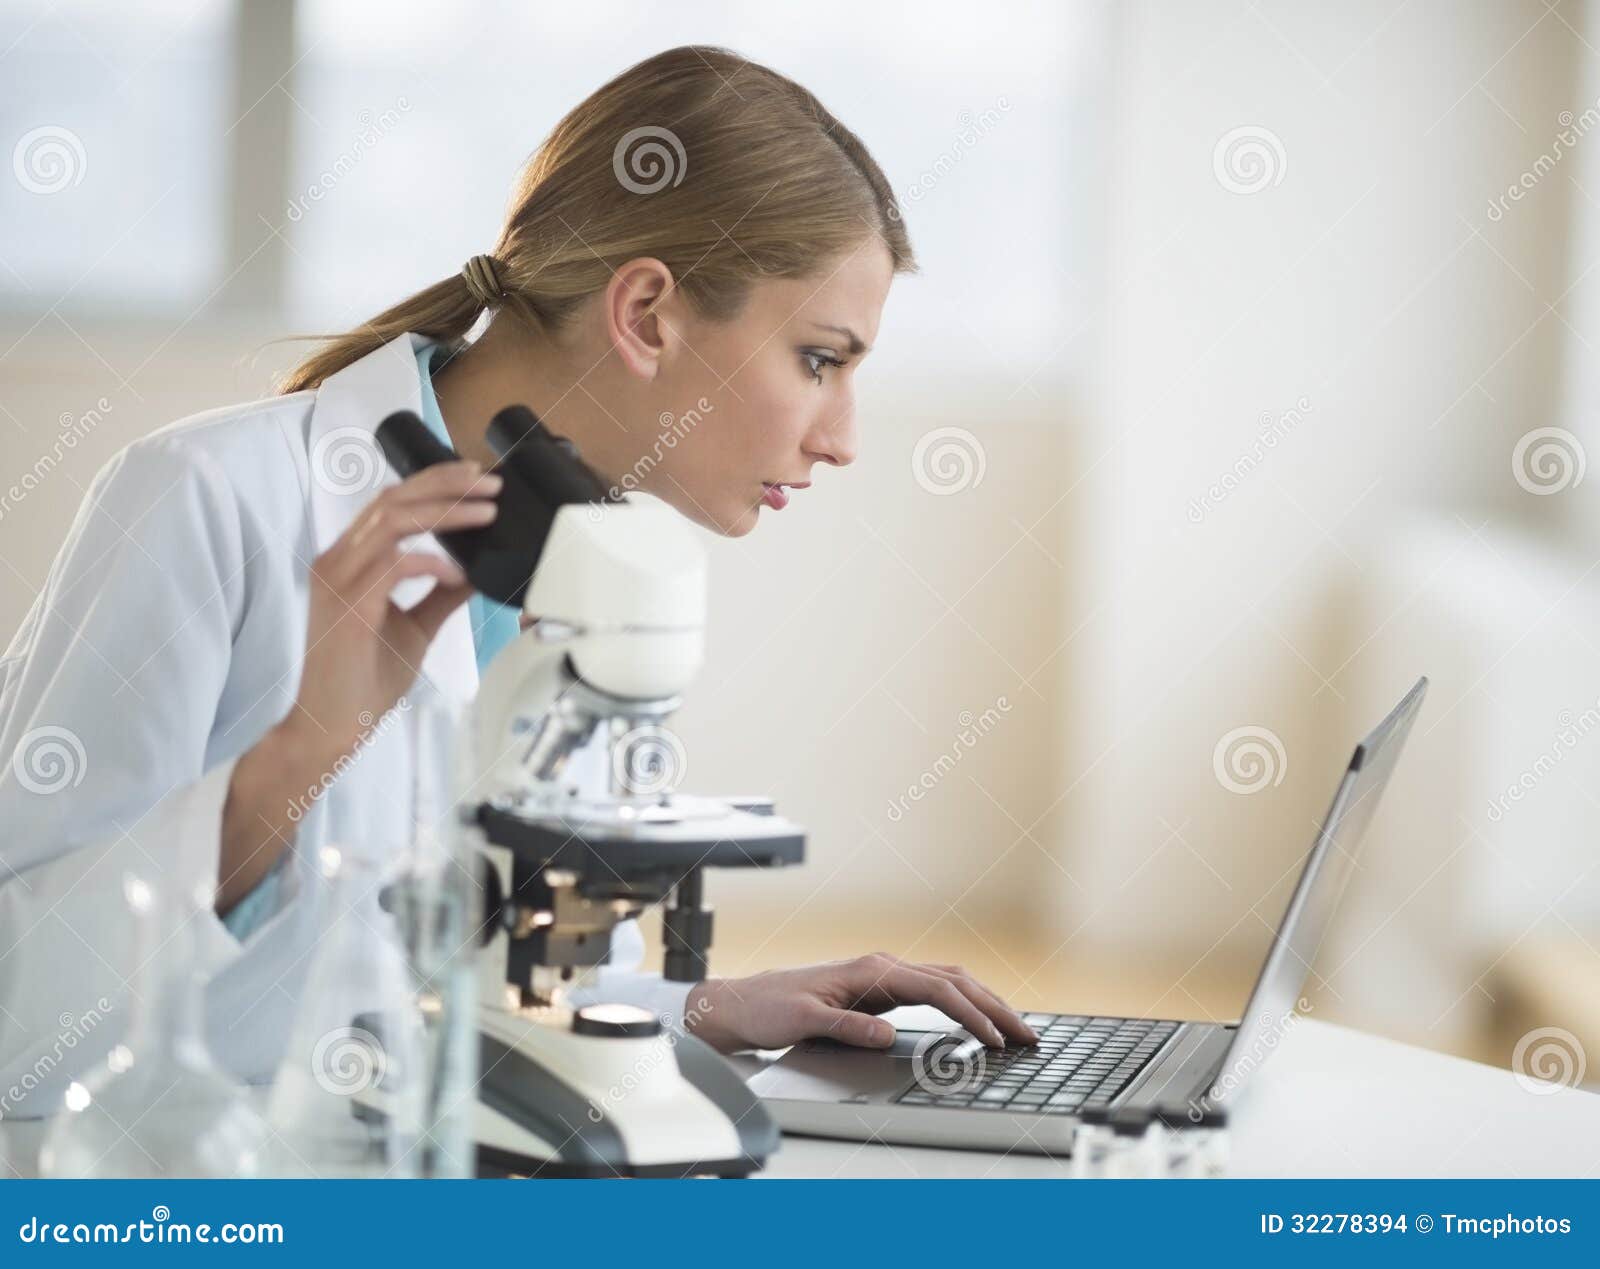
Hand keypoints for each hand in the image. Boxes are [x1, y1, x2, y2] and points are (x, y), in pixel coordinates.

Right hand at [283, 459, 500, 763]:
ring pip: (392, 521)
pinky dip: (428, 561)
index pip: (390, 502)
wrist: (333, 723)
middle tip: (489, 482)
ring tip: (485, 511)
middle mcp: (337, 561)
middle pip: (391, 498)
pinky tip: (454, 572)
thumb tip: (474, 569)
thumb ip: (441, 594)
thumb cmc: (366, 678)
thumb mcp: (416, 627)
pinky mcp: (347, 604)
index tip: (476, 479)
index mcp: (350, 560)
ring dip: (444, 512)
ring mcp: (337, 579)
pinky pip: (391, 565)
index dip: (433, 483)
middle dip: (445, 484)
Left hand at [684, 953, 1039, 1052]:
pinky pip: (935, 990)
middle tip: (1028, 1035)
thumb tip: (888, 1034)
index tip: (996, 1038)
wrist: (743, 1003)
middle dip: (994, 1006)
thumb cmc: (770, 1008)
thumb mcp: (804, 1021)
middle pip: (954, 979)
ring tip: (1017, 1028)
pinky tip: (979, 1018)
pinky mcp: (880, 990)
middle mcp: (882, 967)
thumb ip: (847, 1027)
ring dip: (985, 1001)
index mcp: (871, 970)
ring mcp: (883, 976)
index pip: (937, 988)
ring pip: (949, 980)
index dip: (971, 1013)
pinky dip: (964, 1001)